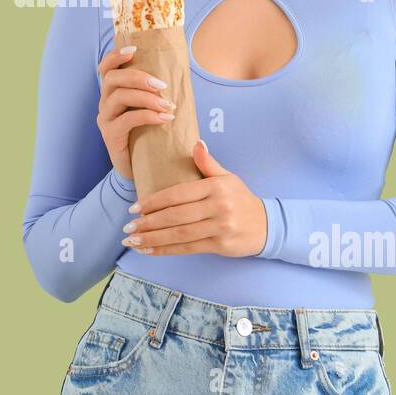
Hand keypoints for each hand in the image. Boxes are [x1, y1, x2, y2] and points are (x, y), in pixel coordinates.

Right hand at [96, 44, 176, 181]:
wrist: (140, 169)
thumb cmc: (147, 135)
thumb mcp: (149, 110)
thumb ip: (154, 92)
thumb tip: (180, 72)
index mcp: (112, 93)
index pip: (106, 68)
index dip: (115, 56)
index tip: (134, 50)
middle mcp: (104, 103)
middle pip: (112, 79)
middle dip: (138, 77)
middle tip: (162, 85)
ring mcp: (105, 119)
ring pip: (119, 97)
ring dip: (146, 97)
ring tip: (167, 104)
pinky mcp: (110, 136)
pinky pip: (127, 120)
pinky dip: (147, 116)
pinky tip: (164, 118)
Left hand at [121, 139, 266, 256]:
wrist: (267, 225)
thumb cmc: (241, 199)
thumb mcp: (227, 178)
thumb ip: (208, 163)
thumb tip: (196, 143)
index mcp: (215, 187)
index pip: (178, 194)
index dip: (154, 201)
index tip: (135, 208)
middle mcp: (218, 206)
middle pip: (175, 216)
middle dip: (148, 223)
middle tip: (128, 227)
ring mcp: (220, 227)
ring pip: (179, 234)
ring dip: (153, 239)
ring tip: (133, 240)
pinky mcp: (220, 245)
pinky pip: (188, 248)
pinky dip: (166, 250)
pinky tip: (150, 251)